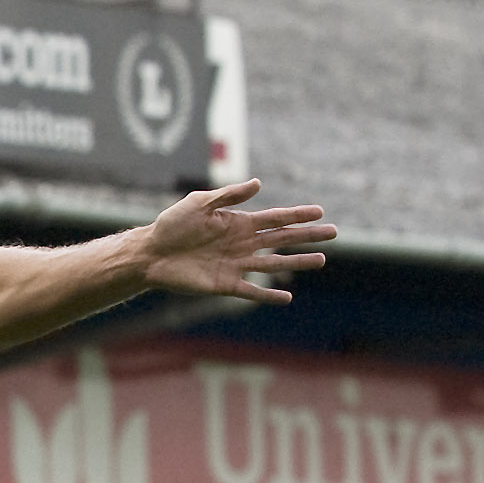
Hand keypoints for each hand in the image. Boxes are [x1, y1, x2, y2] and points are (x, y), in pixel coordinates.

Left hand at [141, 180, 336, 305]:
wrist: (150, 254)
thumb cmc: (172, 225)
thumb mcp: (199, 203)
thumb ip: (228, 196)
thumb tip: (258, 184)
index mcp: (238, 223)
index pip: (275, 218)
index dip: (297, 215)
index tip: (319, 212)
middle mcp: (242, 244)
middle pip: (282, 239)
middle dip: (307, 236)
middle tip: (333, 234)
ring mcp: (235, 265)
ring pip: (273, 264)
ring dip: (297, 261)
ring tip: (322, 260)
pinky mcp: (224, 285)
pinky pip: (251, 291)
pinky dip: (268, 295)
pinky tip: (287, 298)